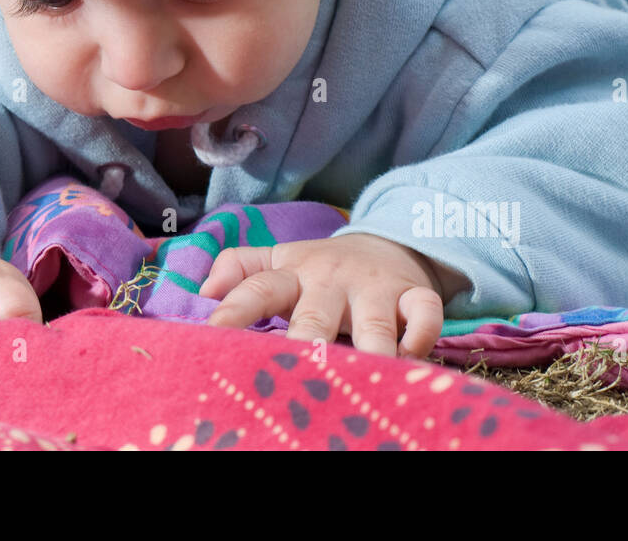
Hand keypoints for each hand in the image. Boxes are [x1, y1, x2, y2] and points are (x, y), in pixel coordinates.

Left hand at [200, 234, 444, 358]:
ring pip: (373, 325)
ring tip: (360, 386)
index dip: (234, 310)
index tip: (212, 337)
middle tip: (293, 376)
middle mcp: (331, 280)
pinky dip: (421, 337)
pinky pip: (425, 314)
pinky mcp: (414, 293)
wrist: (388, 242)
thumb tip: (203, 291)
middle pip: (314, 318)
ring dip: (369, 354)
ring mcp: (374, 287)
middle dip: (304, 347)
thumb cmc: (322, 270)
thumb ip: (240, 269)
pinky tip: (408, 361)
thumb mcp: (280, 262)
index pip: (258, 288)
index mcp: (293, 274)